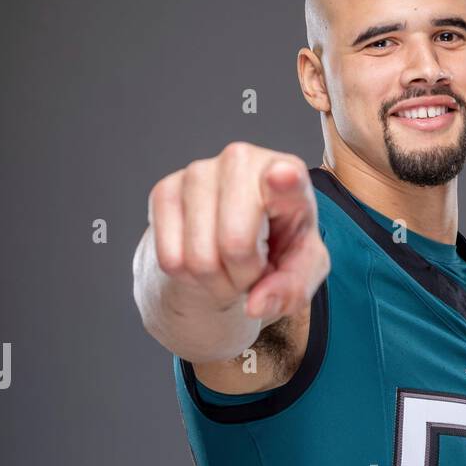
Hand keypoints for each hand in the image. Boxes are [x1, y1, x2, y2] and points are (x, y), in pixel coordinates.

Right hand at [144, 143, 329, 327]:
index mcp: (289, 173)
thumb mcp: (301, 270)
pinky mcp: (164, 190)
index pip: (287, 177)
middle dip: (244, 276)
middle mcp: (241, 161)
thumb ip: (292, 290)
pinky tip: (205, 258)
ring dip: (217, 282)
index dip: (284, 181)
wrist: (235, 240)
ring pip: (200, 260)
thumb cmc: (278, 245)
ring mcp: (198, 172)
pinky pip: (171, 260)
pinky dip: (189, 277)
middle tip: (252, 269)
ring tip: (230, 265)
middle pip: (235, 245)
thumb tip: (255, 304)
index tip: (283, 176)